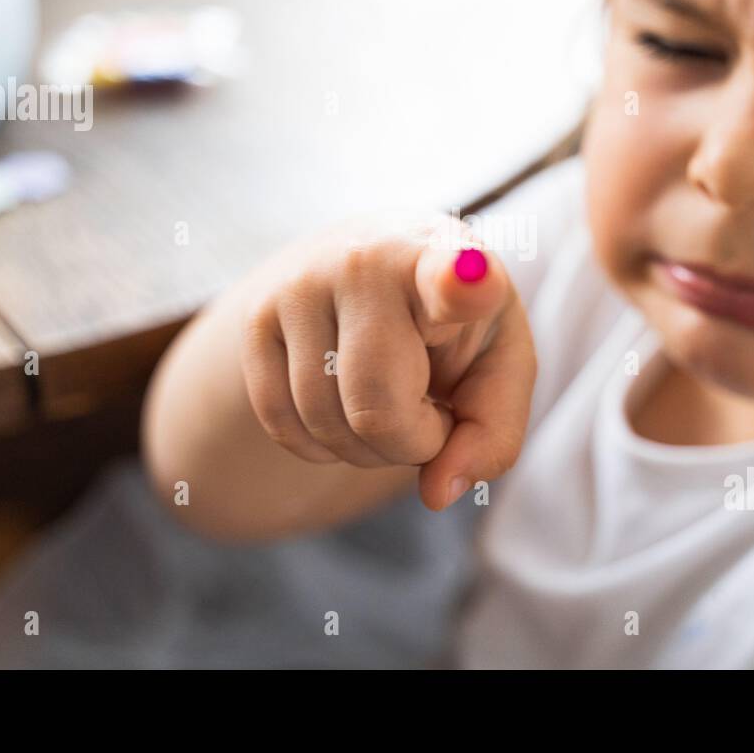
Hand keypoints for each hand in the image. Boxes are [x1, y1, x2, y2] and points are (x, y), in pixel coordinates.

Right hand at [240, 213, 536, 511]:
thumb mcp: (499, 365)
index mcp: (448, 261)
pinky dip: (321, 445)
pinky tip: (346, 407)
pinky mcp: (254, 318)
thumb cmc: (450, 325)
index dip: (459, 281)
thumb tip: (436, 492)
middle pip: (379, 409)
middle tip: (430, 413)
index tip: (473, 277)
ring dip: (366, 448)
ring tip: (390, 400)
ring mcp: (301, 286)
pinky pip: (281, 425)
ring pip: (326, 425)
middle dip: (411, 444)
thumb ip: (493, 433)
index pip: (450, 275)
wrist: (368, 269)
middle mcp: (368, 262)